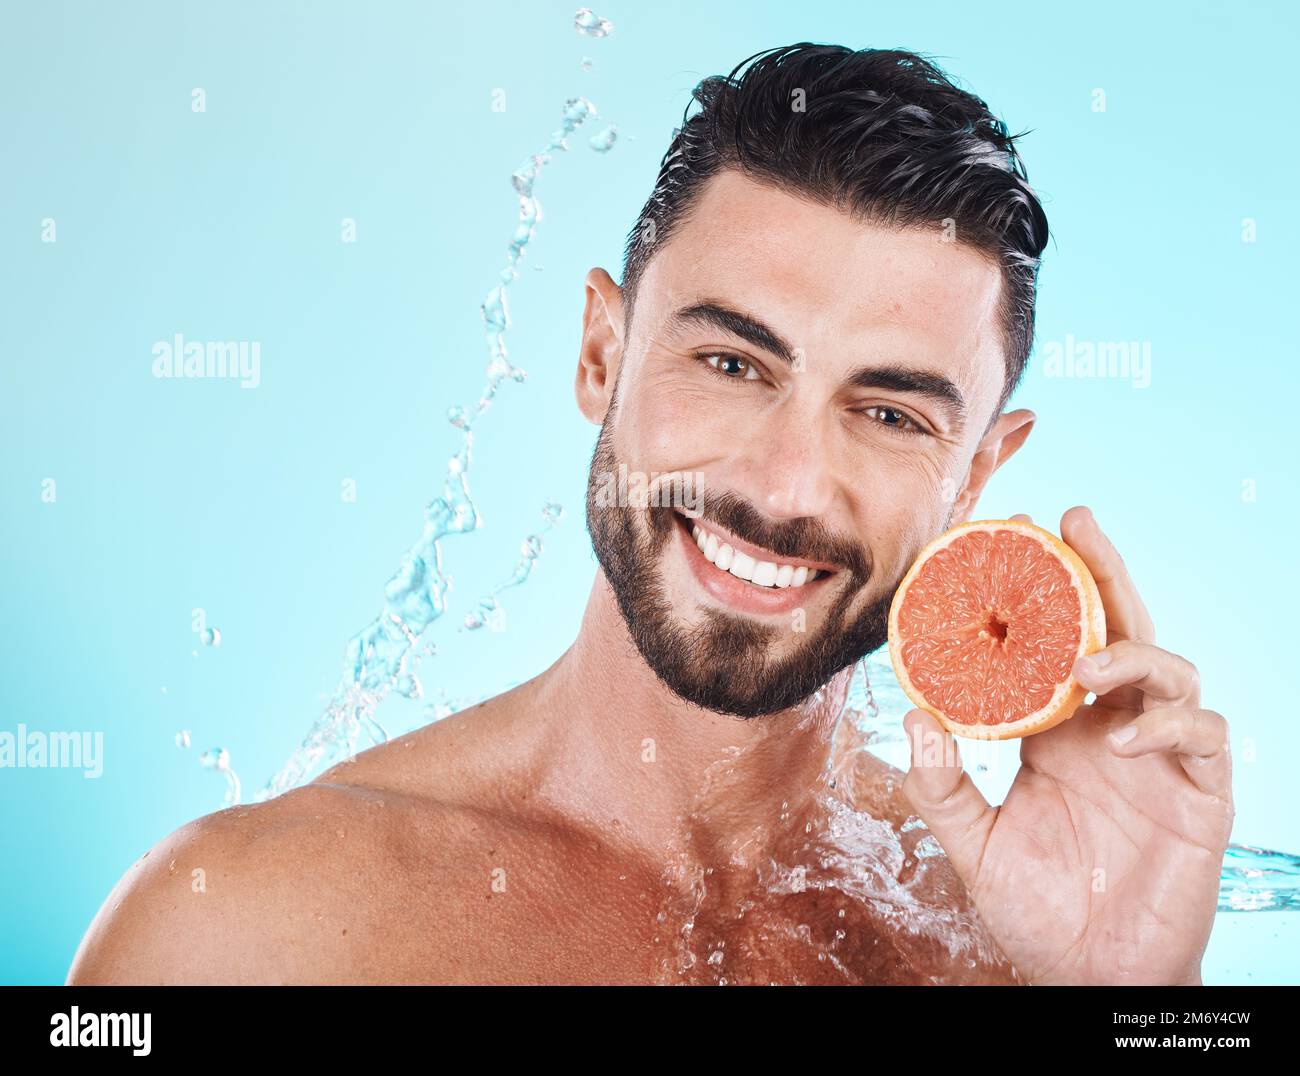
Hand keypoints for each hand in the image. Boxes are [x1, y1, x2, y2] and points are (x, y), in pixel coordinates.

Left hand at [901, 506, 1233, 985]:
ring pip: (1170, 669)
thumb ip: (942, 785)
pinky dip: (1166, 724)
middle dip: (1099, 569)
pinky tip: (1121, 739)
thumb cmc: (1034, 907)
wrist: (1088, 974)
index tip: (1007, 538)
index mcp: (1057, 729)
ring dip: (1130, 652)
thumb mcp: (972, 843)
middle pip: (1118, 627)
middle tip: (1071, 520)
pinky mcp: (1200, 794)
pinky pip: (1200, 736)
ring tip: (1085, 663)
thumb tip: (912, 715)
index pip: (1054, 641)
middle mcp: (1109, 727)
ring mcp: (1158, 756)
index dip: (1040, 592)